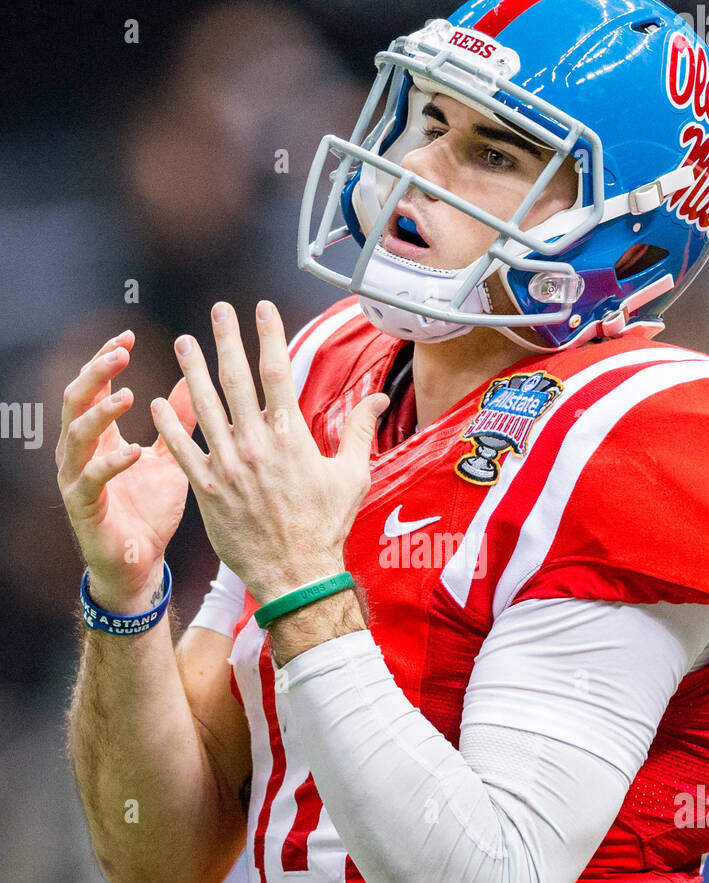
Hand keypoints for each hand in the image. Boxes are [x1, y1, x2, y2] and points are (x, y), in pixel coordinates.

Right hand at [56, 330, 197, 611]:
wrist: (140, 563)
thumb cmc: (150, 510)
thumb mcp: (170, 459)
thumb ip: (177, 422)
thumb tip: (196, 380)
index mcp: (100, 437)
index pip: (94, 387)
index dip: (104, 360)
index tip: (126, 337)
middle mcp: (81, 452)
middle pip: (75, 400)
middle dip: (95, 373)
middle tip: (119, 353)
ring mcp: (77, 478)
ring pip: (75, 435)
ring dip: (100, 413)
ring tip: (126, 395)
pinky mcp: (83, 507)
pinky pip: (90, 480)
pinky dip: (111, 464)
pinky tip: (134, 451)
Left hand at [150, 300, 387, 605]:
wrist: (296, 574)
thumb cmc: (326, 527)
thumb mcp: (353, 477)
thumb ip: (360, 432)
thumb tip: (376, 400)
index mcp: (291, 437)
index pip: (277, 373)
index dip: (268, 336)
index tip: (262, 309)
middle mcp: (255, 445)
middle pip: (236, 380)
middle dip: (226, 339)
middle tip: (218, 309)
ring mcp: (227, 467)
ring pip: (204, 407)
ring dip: (192, 371)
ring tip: (183, 341)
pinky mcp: (206, 490)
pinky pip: (182, 450)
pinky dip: (169, 425)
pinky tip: (158, 401)